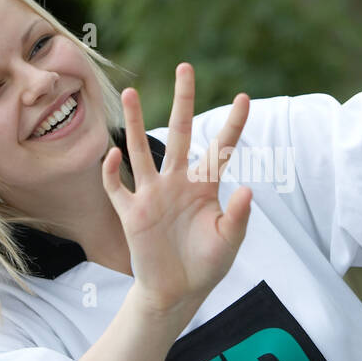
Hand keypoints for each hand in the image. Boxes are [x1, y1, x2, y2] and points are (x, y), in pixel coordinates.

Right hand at [101, 63, 251, 318]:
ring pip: (142, 151)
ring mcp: (152, 195)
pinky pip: (118, 188)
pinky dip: (112, 172)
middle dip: (183, 101)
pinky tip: (112, 155)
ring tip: (129, 92)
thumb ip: (239, 218)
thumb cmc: (206, 266)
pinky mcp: (132, 214)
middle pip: (181, 133)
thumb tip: (249, 189)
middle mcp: (177, 182)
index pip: (222, 148)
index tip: (245, 96)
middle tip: (185, 67)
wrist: (176, 293)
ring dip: (134, 123)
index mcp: (205, 186)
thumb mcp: (228, 243)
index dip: (234, 123)